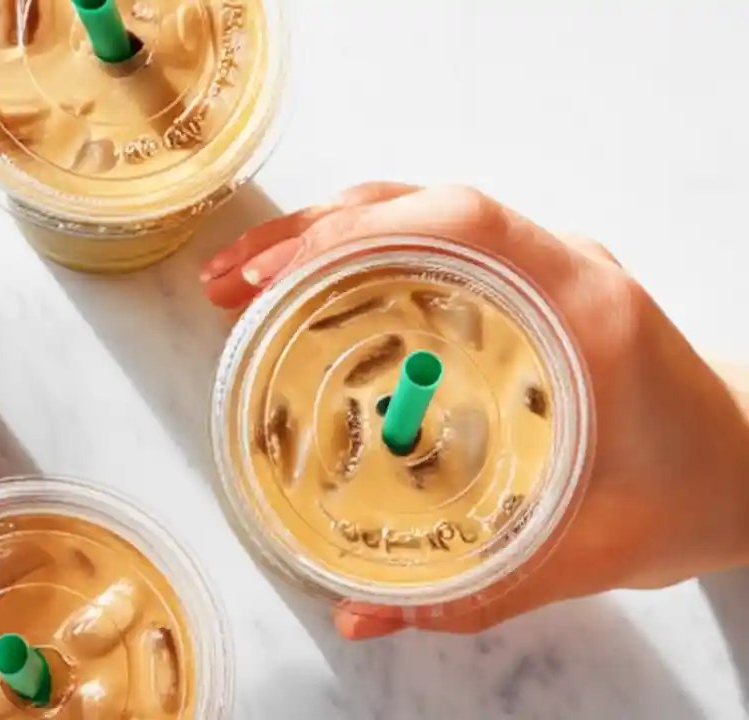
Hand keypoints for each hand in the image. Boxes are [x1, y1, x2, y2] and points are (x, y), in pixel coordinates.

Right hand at [202, 183, 748, 637]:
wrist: (743, 464)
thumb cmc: (681, 498)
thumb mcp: (583, 555)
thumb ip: (473, 592)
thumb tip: (357, 616)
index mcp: (581, 307)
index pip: (463, 222)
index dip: (359, 232)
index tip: (280, 272)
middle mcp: (557, 265)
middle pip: (417, 203)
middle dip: (307, 235)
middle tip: (228, 286)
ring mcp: (539, 263)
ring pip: (415, 212)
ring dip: (320, 237)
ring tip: (240, 285)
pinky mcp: (520, 280)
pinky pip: (427, 242)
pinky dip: (354, 255)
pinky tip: (302, 296)